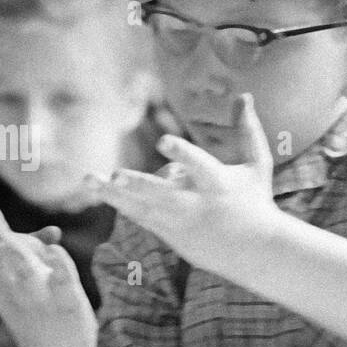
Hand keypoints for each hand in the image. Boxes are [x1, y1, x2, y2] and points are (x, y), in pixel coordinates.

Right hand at [0, 201, 97, 346]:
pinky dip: (59, 261)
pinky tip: (57, 249)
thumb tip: (52, 231)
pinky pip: (62, 277)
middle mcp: (14, 291)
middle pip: (6, 250)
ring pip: (25, 261)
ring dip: (27, 244)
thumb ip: (40, 255)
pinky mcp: (68, 304)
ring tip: (36, 235)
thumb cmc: (44, 318)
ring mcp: (40, 298)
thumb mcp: (33, 289)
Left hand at [86, 93, 282, 272]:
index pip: (198, 165)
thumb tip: (243, 94)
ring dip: (114, 194)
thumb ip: (247, 129)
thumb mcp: (258, 164)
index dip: (180, 152)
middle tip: (116, 174)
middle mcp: (195, 203)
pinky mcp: (170, 234)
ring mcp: (179, 222)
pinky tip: (99, 191)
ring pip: (142, 207)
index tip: (162, 140)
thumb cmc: (257, 201)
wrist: (255, 251)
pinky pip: (140, 217)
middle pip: (162, 194)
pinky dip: (121, 204)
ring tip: (89, 179)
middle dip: (138, 184)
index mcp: (218, 183)